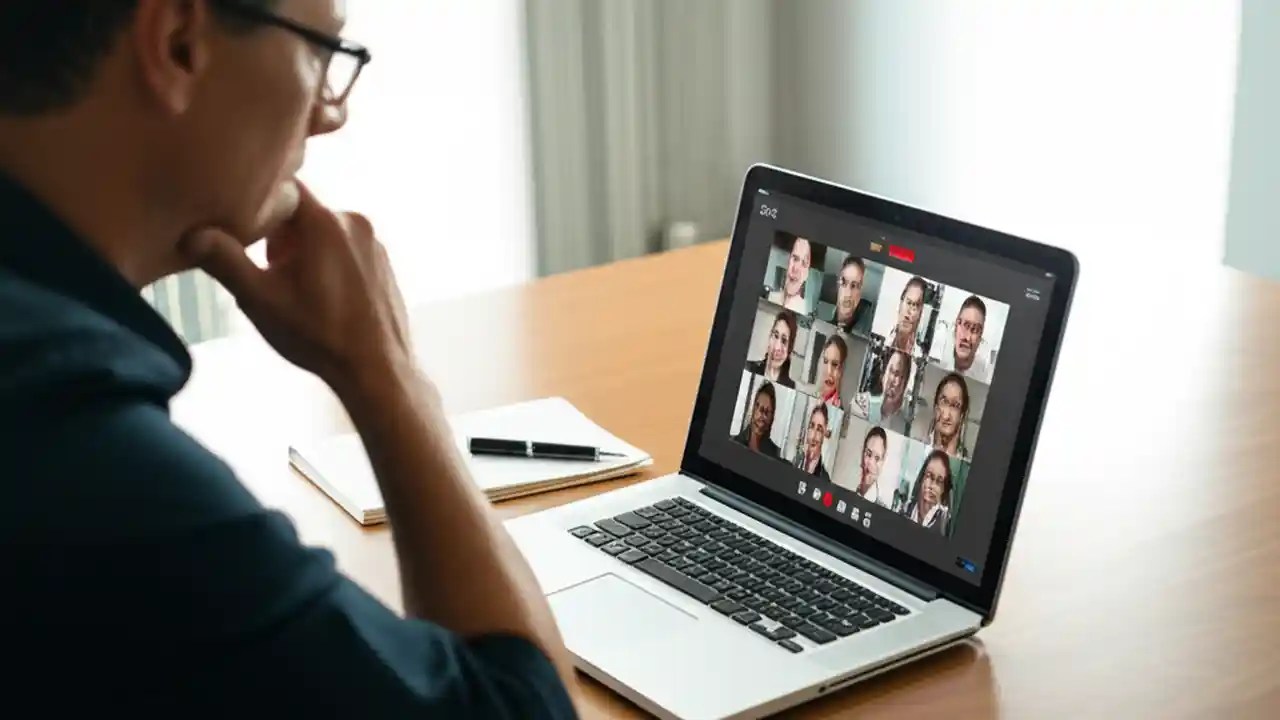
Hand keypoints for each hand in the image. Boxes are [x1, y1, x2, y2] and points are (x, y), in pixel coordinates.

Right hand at [180, 180, 412, 391]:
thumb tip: (192, 234)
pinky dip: (330, 264)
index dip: (258, 202)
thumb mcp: (260, 300)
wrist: (377, 370)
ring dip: (305, 253)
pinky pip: (347, 250)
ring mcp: (374, 243)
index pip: (282, 186)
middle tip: (270, 276)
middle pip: (302, 213)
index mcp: (324, 221)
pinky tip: (325, 299)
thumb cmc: (317, 334)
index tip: (243, 226)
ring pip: (325, 233)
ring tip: (298, 293)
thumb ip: (225, 262)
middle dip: (280, 238)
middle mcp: (354, 221)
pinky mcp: (384, 263)